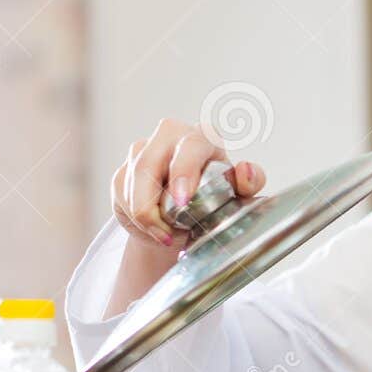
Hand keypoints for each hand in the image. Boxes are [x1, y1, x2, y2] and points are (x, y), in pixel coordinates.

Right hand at [110, 117, 266, 248]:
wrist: (191, 214)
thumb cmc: (219, 197)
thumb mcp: (239, 194)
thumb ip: (249, 182)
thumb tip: (246, 170)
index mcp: (203, 136)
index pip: (191, 144)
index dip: (184, 172)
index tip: (182, 201)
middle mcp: (171, 135)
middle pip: (149, 160)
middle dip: (152, 199)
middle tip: (166, 231)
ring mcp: (143, 150)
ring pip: (132, 180)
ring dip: (145, 215)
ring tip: (166, 236)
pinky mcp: (125, 170)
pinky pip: (121, 194)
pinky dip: (135, 218)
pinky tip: (153, 229)